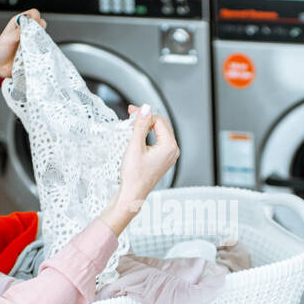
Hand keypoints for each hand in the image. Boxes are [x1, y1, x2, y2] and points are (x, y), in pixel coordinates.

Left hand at [0, 9, 46, 78]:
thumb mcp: (5, 39)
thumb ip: (17, 33)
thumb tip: (28, 29)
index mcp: (18, 23)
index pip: (33, 14)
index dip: (35, 17)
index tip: (33, 24)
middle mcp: (26, 31)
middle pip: (41, 24)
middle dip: (40, 29)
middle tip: (33, 36)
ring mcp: (31, 42)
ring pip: (43, 37)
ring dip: (40, 41)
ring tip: (32, 46)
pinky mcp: (34, 52)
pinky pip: (42, 50)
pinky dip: (40, 51)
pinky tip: (33, 53)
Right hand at [100, 104, 178, 233]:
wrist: (132, 194)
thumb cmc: (134, 176)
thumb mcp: (135, 146)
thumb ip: (140, 125)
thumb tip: (146, 109)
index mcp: (169, 146)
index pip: (158, 120)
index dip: (144, 115)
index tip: (130, 112)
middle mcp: (173, 150)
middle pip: (161, 124)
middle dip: (146, 119)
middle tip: (130, 116)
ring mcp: (169, 155)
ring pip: (160, 132)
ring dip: (146, 126)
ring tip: (131, 126)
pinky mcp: (164, 159)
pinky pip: (158, 141)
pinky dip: (148, 136)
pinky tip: (137, 136)